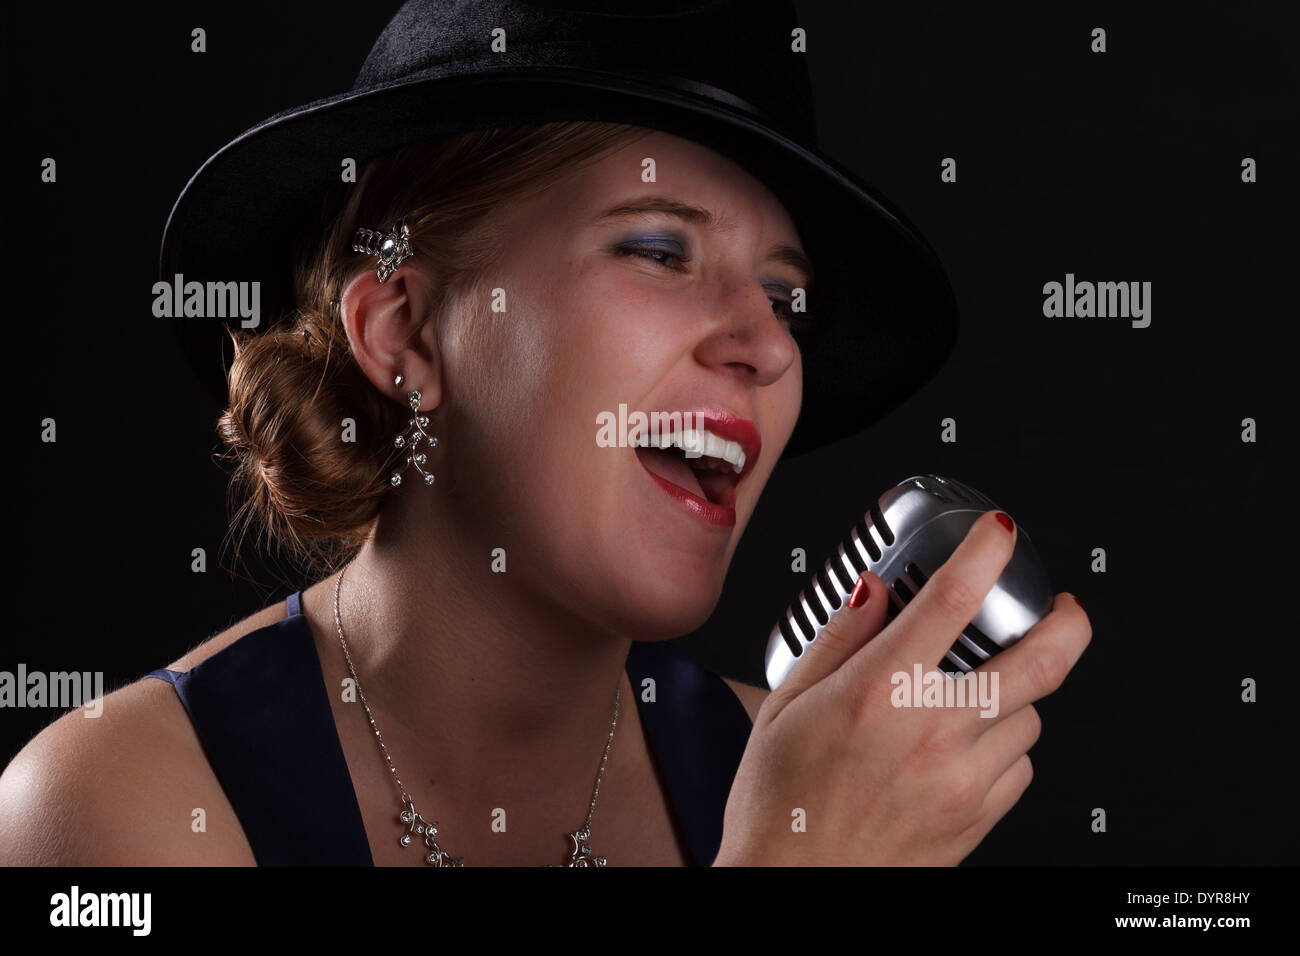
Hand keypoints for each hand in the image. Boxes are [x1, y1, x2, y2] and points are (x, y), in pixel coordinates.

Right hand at [713, 509, 1091, 865]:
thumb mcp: (785, 705)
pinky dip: (1006, 748)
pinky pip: (1022, 768)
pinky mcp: (977, 821)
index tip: (999, 532)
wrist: (791, 890)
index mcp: (880, 690)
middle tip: (1064, 606)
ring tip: (979, 694)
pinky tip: (966, 747)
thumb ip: (839, 638)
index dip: (988, 550)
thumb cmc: (779, 804)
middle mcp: (932, 731)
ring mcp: (963, 779)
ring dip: (1018, 694)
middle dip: (1069, 619)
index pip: (955, 597)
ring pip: (1033, 716)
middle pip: (1042, 660)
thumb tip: (875, 588)